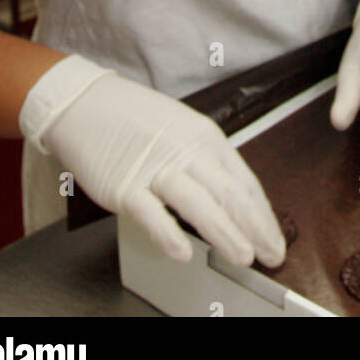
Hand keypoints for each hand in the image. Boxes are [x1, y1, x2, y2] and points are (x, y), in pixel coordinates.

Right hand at [20, 56, 285, 266]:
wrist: (85, 103)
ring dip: (224, 232)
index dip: (263, 216)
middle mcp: (186, 151)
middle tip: (271, 255)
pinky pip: (151, 212)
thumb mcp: (182, 131)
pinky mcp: (125, 185)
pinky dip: (168, 233)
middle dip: (254, 228)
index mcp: (205, 137)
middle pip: (228, 194)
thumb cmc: (134, 119)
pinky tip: (183, 252)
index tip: (274, 241)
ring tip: (242, 256)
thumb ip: (206, 164)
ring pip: (198, 203)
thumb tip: (233, 203)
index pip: (243, 183)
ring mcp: (155, 168)